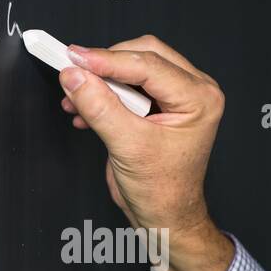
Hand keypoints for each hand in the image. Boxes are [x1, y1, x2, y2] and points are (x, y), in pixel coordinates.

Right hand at [57, 35, 233, 270]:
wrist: (165, 215)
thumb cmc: (162, 190)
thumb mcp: (127, 146)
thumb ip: (99, 106)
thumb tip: (74, 75)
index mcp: (198, 98)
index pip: (147, 64)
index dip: (106, 59)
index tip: (73, 58)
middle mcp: (192, 91)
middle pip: (141, 54)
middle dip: (104, 65)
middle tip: (72, 72)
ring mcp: (174, 96)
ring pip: (131, 66)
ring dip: (100, 80)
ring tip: (75, 98)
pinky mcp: (156, 104)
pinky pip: (125, 84)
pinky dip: (101, 93)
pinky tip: (82, 111)